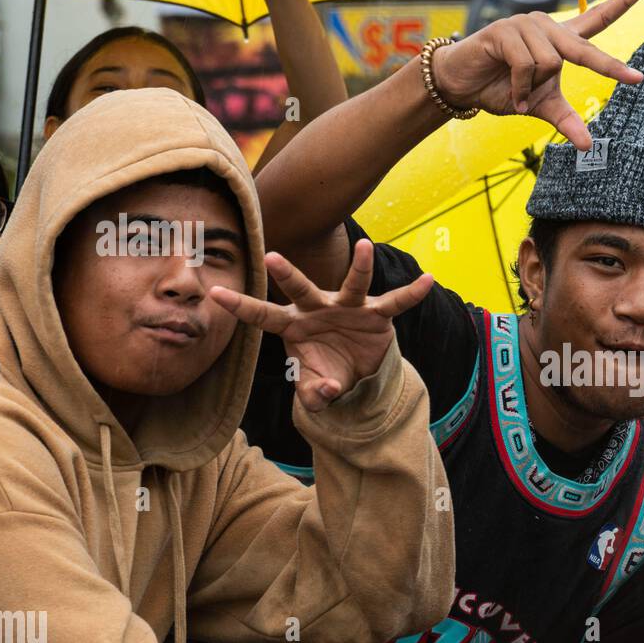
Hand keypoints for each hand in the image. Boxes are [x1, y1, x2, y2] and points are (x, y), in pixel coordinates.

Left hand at [209, 240, 431, 411]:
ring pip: (352, 286)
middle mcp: (318, 310)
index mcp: (293, 326)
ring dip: (360, 268)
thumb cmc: (325, 372)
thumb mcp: (315, 389)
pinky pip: (394, 303)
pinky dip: (411, 294)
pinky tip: (428, 281)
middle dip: (286, 275)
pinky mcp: (375, 314)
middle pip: (301, 290)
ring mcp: (348, 308)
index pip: (263, 316)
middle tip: (270, 256)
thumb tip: (327, 392)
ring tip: (367, 246)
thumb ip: (314, 395)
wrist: (355, 372)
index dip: (241, 307)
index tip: (216, 294)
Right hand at [430, 0, 643, 149]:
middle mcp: (547, 27)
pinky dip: (520, 87)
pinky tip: (512, 93)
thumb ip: (566, 120)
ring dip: (534, 88)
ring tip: (520, 94)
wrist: (464, 86)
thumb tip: (588, 145)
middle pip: (585, 48)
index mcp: (560, 40)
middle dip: (609, 68)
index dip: (622, 2)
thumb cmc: (502, 89)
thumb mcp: (540, 107)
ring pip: (551, 63)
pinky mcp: (505, 31)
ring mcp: (526, 25)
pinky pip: (526, 64)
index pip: (596, 17)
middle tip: (637, 80)